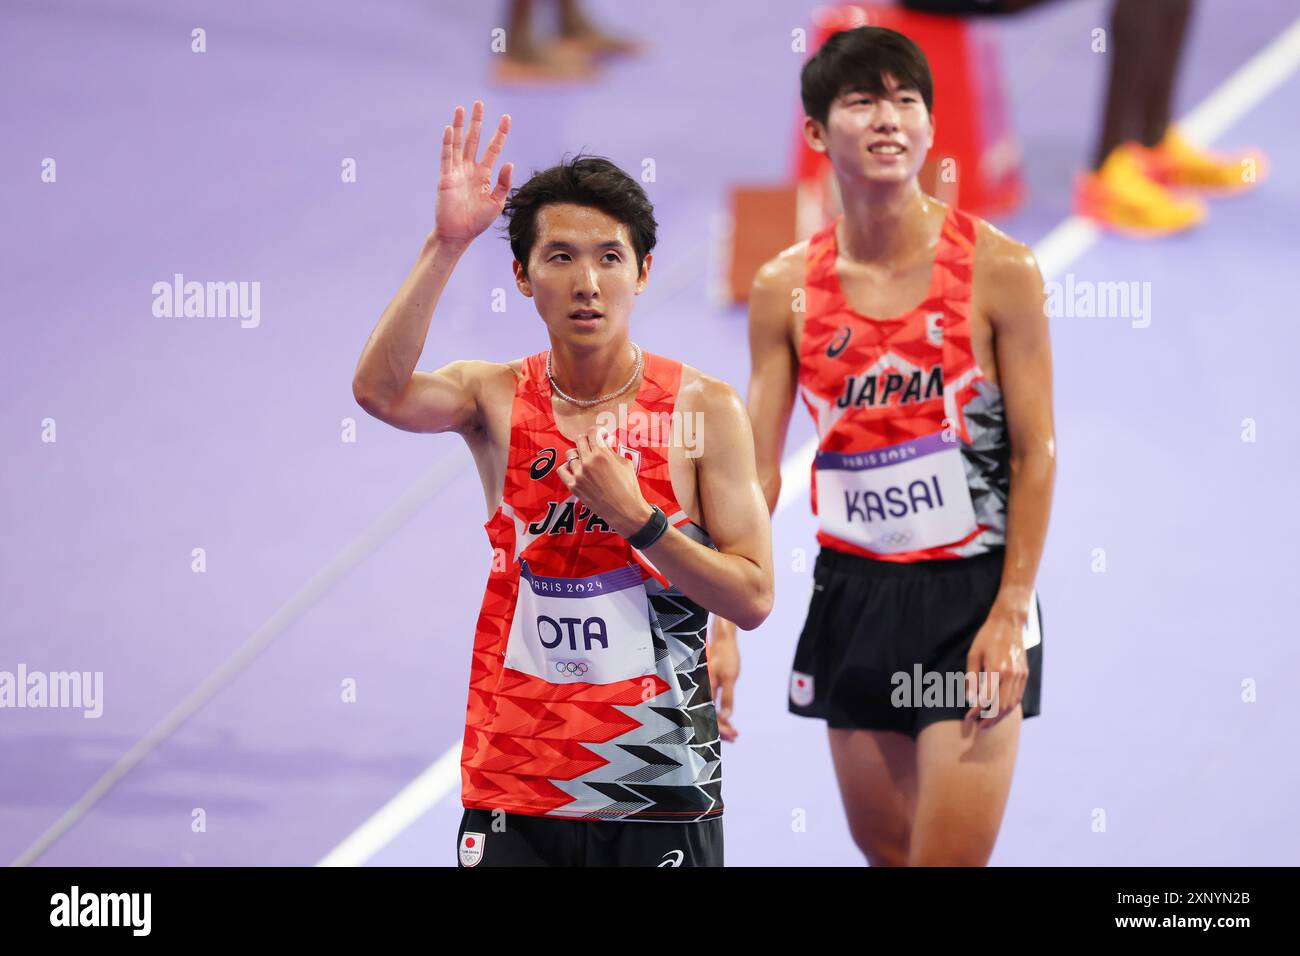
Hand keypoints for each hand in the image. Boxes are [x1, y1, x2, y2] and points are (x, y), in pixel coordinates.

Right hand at [435, 100, 512, 244]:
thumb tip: (509, 162)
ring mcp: (457, 171)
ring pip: (459, 144)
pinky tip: (450, 128)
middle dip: (477, 122)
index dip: (500, 134)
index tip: (506, 117)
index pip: (493, 149)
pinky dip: (448, 142)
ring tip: (461, 108)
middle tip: (479, 103)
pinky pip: (447, 156)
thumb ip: (504, 183)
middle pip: (474, 140)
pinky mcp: (446, 177)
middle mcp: (470, 169)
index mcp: (484, 175)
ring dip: (460, 126)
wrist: (459, 234)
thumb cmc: (478, 221)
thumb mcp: (497, 203)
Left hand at [556, 427, 652, 536]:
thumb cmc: (629, 487)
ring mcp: (579, 474)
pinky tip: (576, 469)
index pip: (592, 432)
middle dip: (588, 440)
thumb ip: (612, 450)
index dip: (598, 431)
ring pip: (570, 454)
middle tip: (594, 446)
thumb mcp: (625, 463)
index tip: (602, 435)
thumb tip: (604, 442)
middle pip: (580, 440)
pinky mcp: (574, 486)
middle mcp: (588, 462)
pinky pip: (562, 470)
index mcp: (602, 454)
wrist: (625, 510)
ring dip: (579, 454)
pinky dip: (568, 467)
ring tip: (587, 460)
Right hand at [707, 617, 739, 741]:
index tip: (732, 734)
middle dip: (721, 729)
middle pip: (707, 716)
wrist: (723, 638)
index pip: (709, 715)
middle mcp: (700, 689)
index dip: (720, 727)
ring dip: (721, 723)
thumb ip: (727, 698)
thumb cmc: (726, 655)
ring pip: (709, 712)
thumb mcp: (730, 677)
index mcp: (704, 688)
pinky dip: (719, 714)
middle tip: (736, 736)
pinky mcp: (707, 686)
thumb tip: (725, 716)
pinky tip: (728, 720)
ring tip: (735, 732)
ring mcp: (703, 688)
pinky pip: (711, 705)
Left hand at [964, 605, 1028, 728]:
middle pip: (1002, 707)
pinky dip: (1009, 707)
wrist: (1009, 623)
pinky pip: (1018, 696)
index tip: (968, 718)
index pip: (987, 699)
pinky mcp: (1025, 674)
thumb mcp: (973, 654)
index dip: (977, 711)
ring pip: (1012, 704)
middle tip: (979, 727)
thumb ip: (972, 678)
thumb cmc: (987, 637)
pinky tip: (999, 711)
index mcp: (996, 669)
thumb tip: (969, 700)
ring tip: (988, 722)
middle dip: (990, 720)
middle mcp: (1011, 674)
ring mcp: (1020, 675)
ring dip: (1000, 717)